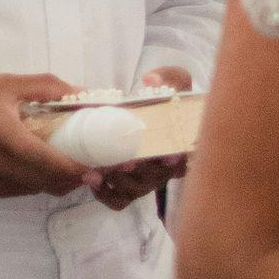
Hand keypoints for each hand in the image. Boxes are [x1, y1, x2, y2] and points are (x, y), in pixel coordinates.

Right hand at [0, 74, 87, 200]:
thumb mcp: (3, 84)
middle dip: (74, 178)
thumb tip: (86, 93)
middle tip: (89, 164)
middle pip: (51, 184)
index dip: (82, 171)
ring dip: (54, 181)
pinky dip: (33, 182)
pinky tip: (31, 164)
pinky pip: (19, 191)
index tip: (102, 167)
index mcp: (5, 138)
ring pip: (37, 190)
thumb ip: (46, 87)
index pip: (54, 165)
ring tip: (62, 162)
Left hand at [86, 66, 197, 207]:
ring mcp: (147, 180)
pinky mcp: (129, 188)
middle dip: (139, 172)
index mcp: (181, 145)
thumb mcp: (174, 82)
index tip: (169, 156)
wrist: (146, 113)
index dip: (179, 160)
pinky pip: (118, 200)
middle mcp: (166, 168)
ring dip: (115, 182)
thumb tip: (150, 79)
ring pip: (134, 190)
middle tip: (125, 161)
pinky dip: (105, 195)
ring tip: (95, 171)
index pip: (186, 159)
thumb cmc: (166, 99)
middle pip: (155, 178)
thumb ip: (169, 78)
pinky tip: (92, 180)